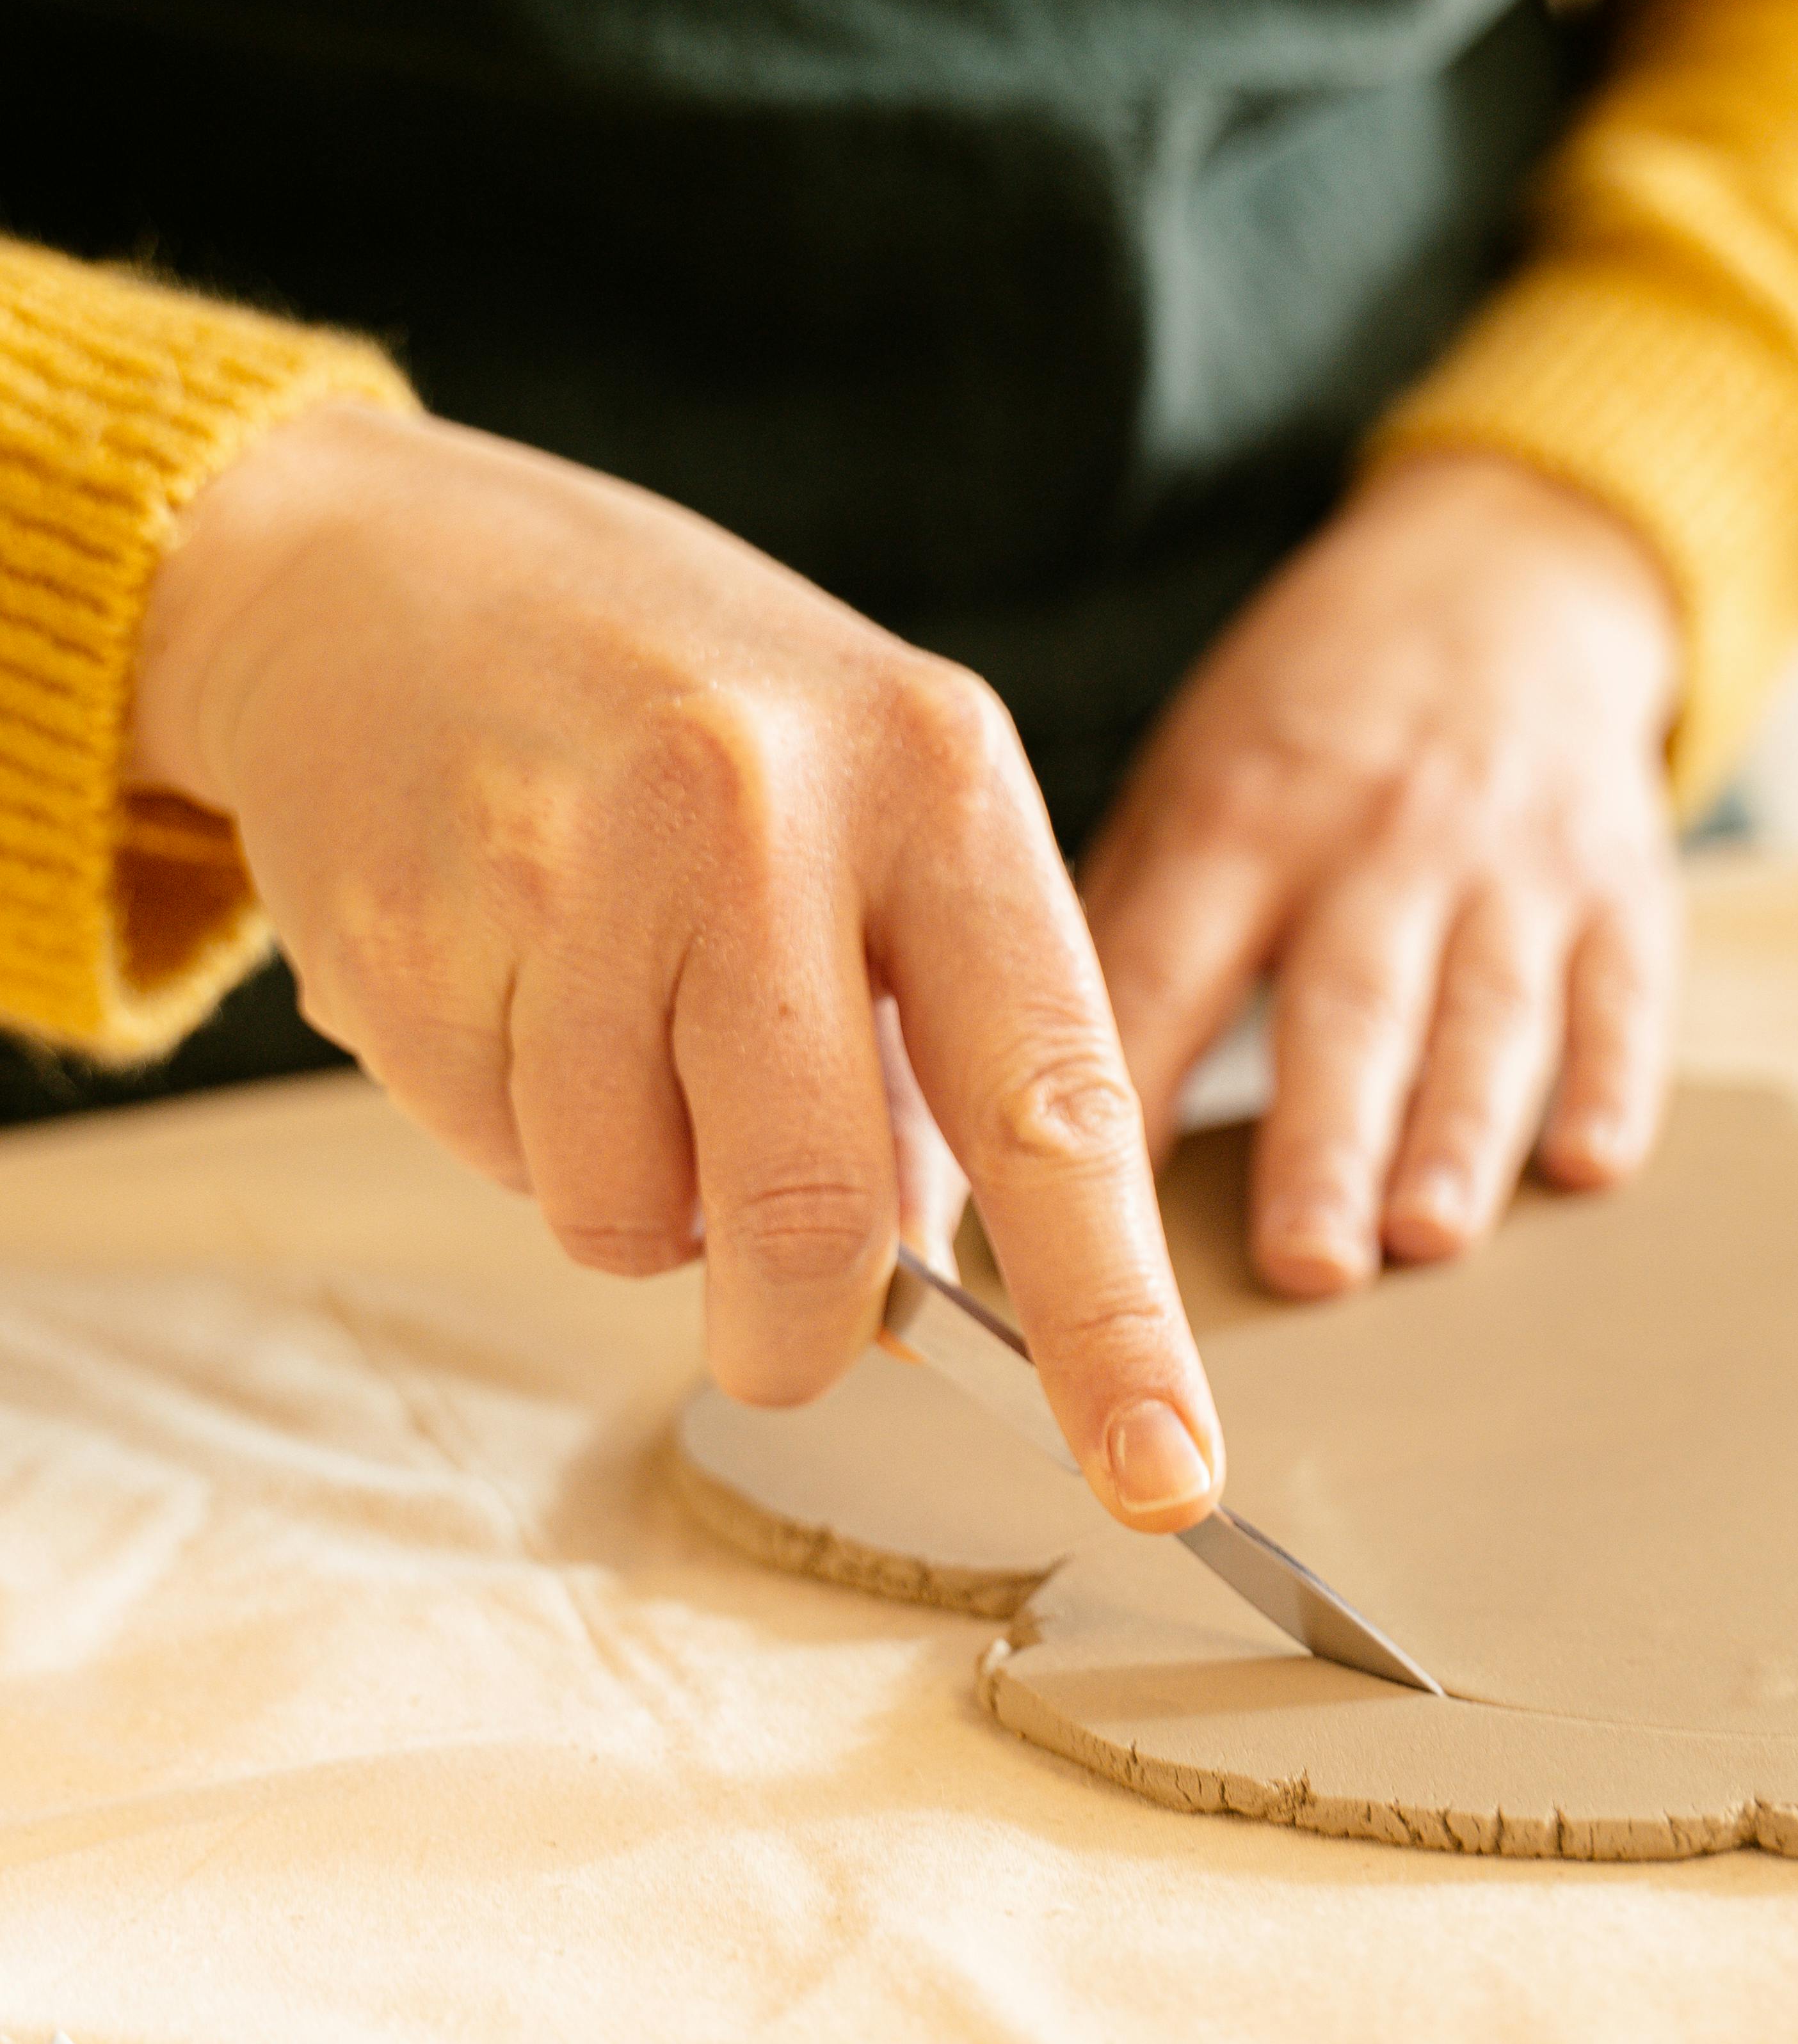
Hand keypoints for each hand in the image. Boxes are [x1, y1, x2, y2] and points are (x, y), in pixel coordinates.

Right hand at [127, 401, 1223, 1525]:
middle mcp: (768, 810)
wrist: (384, 569)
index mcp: (939, 777)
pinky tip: (512, 980)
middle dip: (793, 1326)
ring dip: (636, 1193)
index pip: (1061, 1105)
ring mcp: (579, 867)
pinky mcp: (420, 934)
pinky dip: (519, 1125)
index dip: (1116, 1320)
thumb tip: (946, 1287)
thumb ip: (939, 1038)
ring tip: (612, 1022)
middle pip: (816, 1215)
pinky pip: (504, 1158)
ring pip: (636, 1217)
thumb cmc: (669, 712)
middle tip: (776, 1322)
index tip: (1167, 1474)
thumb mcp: (870, 805)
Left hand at [1081, 453, 1682, 1294]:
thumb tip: (1017, 1122)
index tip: (1081, 1231)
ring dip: (1456, 1135)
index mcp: (1237, 816)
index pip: (1160, 977)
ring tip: (1426, 1239)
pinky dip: (1612, 1083)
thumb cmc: (1311, 727)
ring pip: (1485, 1017)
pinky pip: (1623, 997)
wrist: (1503, 583)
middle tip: (1301, 1267)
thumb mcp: (1190, 782)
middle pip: (1344, 1010)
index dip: (1122, 1102)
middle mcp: (1375, 841)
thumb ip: (1124, 939)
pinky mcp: (1622, 891)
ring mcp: (1509, 867)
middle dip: (1323, 1143)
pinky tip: (1586, 1165)